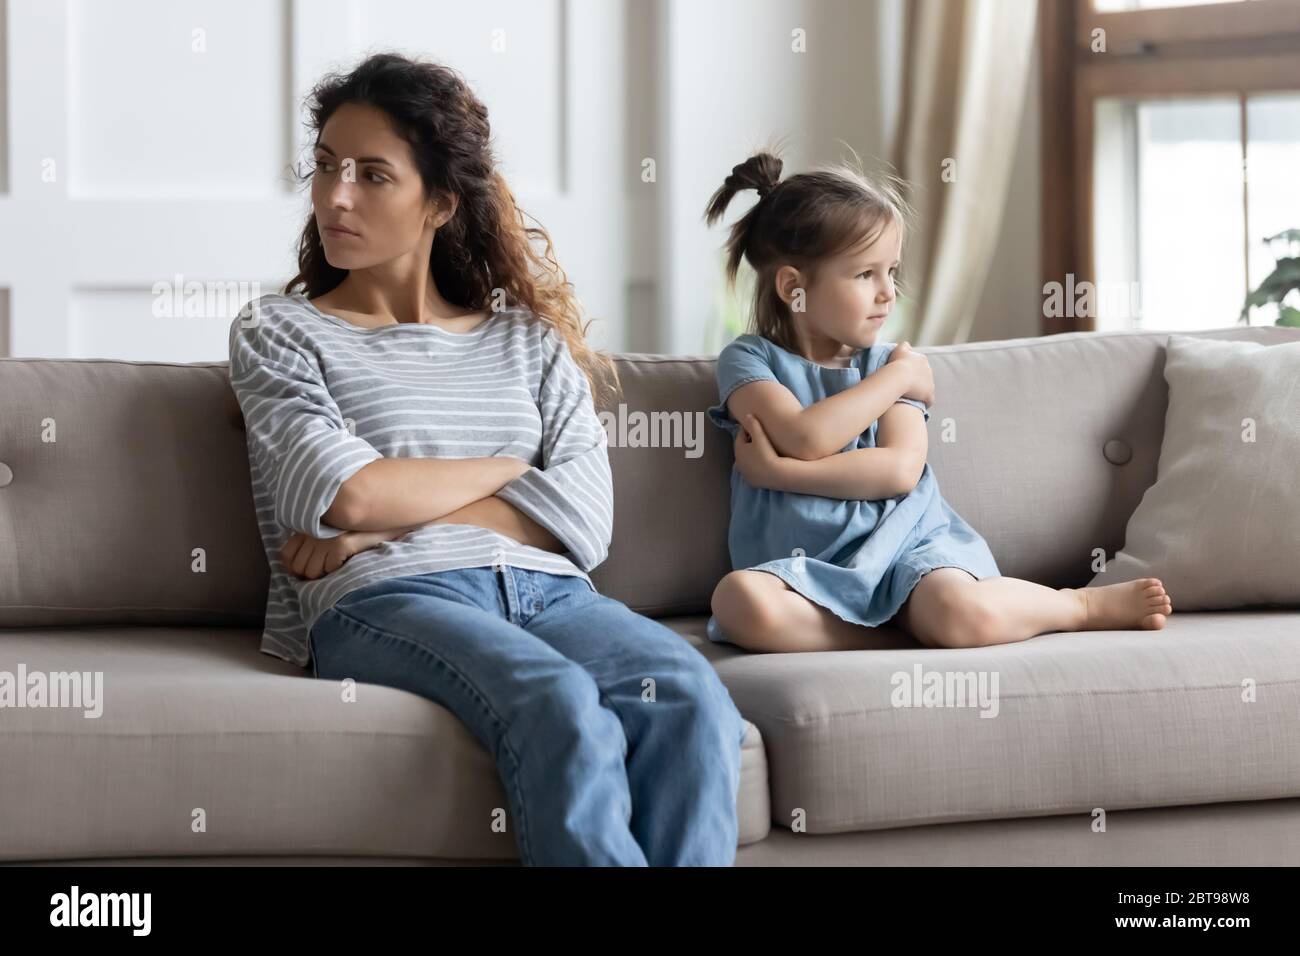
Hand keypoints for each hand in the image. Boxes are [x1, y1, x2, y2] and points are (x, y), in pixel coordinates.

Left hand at [279, 527, 410, 579]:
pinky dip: (335, 570)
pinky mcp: (341, 543)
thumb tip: (294, 569)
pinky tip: (346, 562)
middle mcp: (313, 530)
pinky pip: (328, 568)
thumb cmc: (359, 530)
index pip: (286, 555)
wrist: (387, 521)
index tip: (306, 572)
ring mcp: (326, 537)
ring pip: (311, 571)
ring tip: (337, 566)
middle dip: (311, 574)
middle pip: (298, 567)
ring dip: (324, 574)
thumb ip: (312, 544)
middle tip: (327, 571)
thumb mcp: (331, 532)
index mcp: (308, 527)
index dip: (293, 568)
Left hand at [734, 414, 784, 487]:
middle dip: (748, 443)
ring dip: (751, 456)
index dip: (747, 430)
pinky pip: (752, 471)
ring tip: (761, 451)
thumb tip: (748, 415)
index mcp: (738, 450)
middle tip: (758, 438)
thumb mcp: (760, 436)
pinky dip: (755, 467)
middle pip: (743, 449)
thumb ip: (753, 424)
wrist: (776, 473)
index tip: (754, 426)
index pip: (741, 436)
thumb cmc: (767, 453)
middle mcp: (738, 462)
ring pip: (746, 461)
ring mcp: (744, 473)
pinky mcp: (751, 481)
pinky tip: (762, 464)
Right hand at [885, 342, 934, 406]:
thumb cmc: (896, 363)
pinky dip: (925, 402)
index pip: (919, 364)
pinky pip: (929, 400)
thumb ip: (904, 346)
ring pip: (927, 388)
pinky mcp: (929, 394)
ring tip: (911, 396)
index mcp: (922, 359)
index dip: (912, 370)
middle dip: (918, 380)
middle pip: (924, 376)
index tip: (904, 374)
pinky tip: (919, 404)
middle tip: (906, 385)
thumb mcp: (899, 349)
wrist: (898, 377)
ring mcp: (930, 383)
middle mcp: (928, 370)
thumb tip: (907, 345)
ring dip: (921, 391)